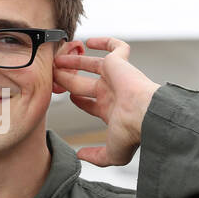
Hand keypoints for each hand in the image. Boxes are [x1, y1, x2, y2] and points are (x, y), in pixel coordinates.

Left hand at [52, 36, 159, 166]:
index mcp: (111, 110)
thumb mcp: (112, 153)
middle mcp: (113, 92)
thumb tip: (80, 156)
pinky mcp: (121, 63)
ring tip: (58, 60)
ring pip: (94, 65)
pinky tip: (88, 41)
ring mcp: (117, 77)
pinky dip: (105, 41)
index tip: (66, 96)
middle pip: (86, 82)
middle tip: (53, 74)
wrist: (145, 115)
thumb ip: (96, 156)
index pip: (90, 102)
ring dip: (76, 61)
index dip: (77, 99)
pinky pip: (117, 46)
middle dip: (69, 79)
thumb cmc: (131, 133)